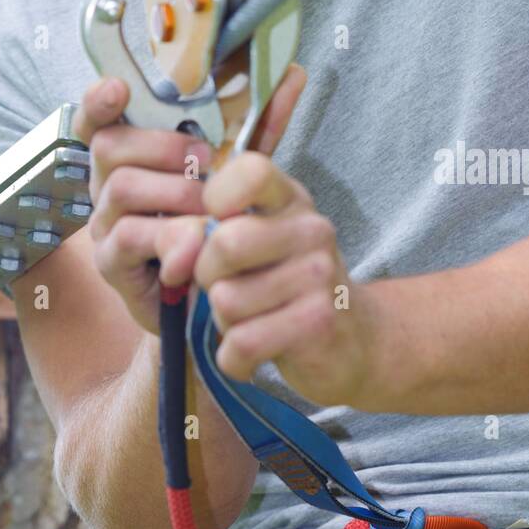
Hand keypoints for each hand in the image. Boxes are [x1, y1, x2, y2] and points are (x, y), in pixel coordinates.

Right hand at [70, 63, 306, 336]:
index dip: (99, 100)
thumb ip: (260, 126)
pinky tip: (197, 247)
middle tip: (206, 160)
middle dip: (160, 146)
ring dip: (173, 193)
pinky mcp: (112, 264)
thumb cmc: (219, 223)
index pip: (96, 119)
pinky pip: (131, 237)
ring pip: (121, 189)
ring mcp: (105, 224)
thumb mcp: (240, 171)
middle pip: (109, 146)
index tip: (119, 88)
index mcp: (130, 155)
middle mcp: (107, 183)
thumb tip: (292, 71)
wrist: (220, 294)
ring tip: (211, 208)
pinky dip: (170, 237)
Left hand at [189, 152, 370, 408]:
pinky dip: (234, 358)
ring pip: (227, 300)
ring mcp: (320, 275)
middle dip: (206, 276)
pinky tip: (251, 353)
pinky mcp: (319, 324)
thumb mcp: (249, 246)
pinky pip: (243, 343)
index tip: (216, 226)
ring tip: (248, 321)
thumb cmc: (282, 286)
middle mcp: (311, 229)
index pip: (250, 170)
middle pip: (224, 243)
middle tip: (225, 287)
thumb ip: (201, 236)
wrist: (353, 341)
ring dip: (223, 321)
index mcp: (289, 199)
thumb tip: (174, 259)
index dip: (216, 198)